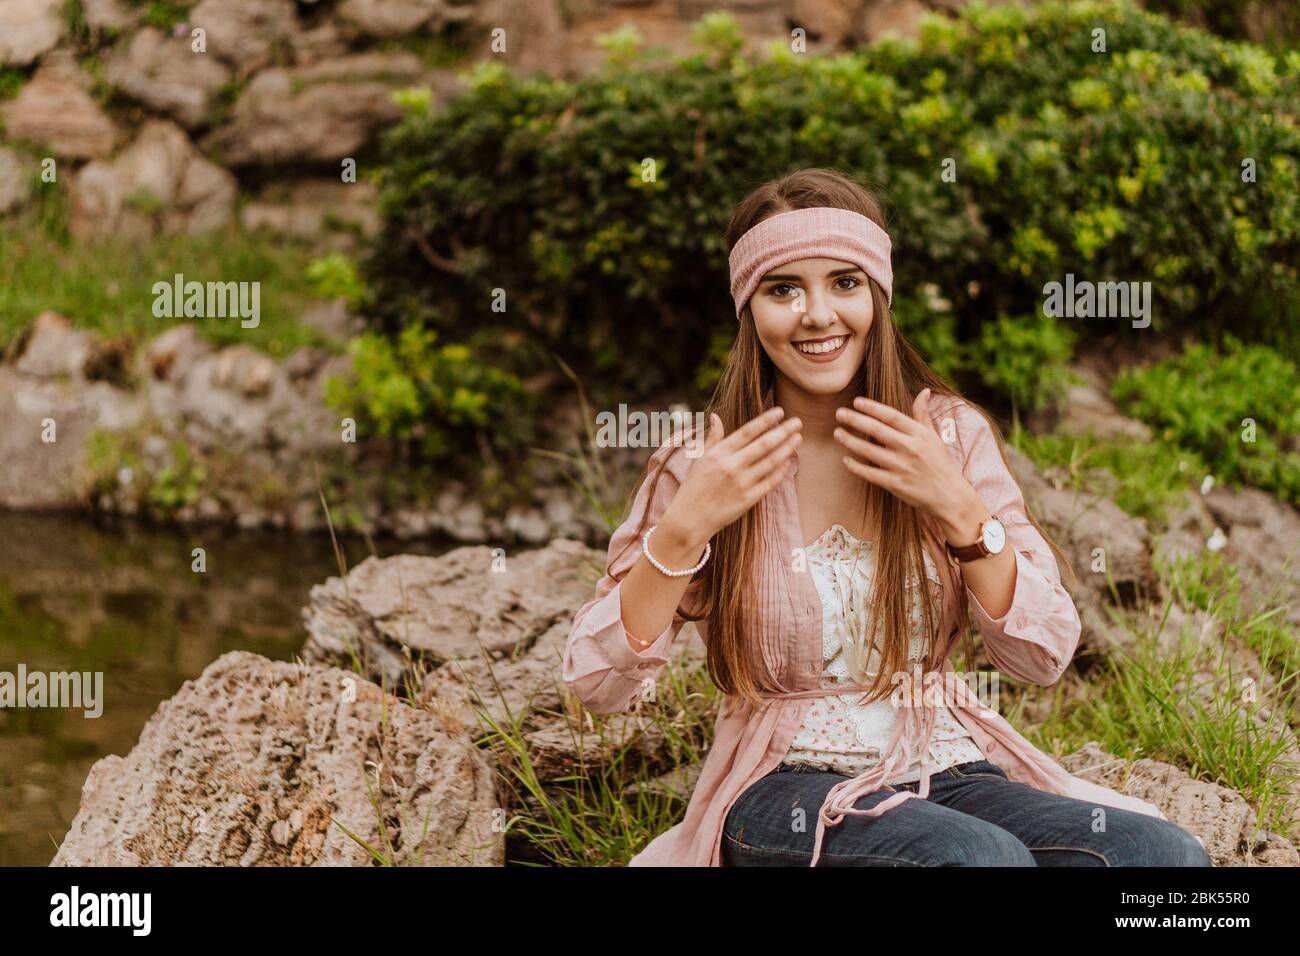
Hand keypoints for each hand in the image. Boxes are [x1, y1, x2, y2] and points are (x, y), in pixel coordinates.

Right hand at [659, 407, 801, 548]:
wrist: (690, 518)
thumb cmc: (694, 486)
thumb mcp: (700, 459)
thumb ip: (712, 437)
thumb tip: (716, 416)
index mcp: (719, 454)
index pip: (748, 432)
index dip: (766, 420)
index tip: (780, 411)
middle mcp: (731, 466)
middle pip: (764, 444)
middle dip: (783, 431)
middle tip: (797, 422)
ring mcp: (741, 483)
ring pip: (771, 462)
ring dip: (786, 448)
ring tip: (798, 438)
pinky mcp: (748, 499)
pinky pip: (770, 481)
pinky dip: (781, 470)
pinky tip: (788, 461)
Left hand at [832, 388, 983, 536]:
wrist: (949, 496)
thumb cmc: (940, 463)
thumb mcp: (934, 436)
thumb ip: (923, 414)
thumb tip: (925, 391)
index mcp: (919, 434)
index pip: (891, 416)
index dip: (872, 407)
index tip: (856, 401)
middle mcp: (910, 448)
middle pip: (876, 430)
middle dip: (855, 420)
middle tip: (839, 413)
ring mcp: (902, 467)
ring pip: (869, 451)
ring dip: (850, 441)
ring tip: (837, 433)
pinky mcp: (895, 484)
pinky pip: (869, 473)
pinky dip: (855, 466)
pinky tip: (845, 459)